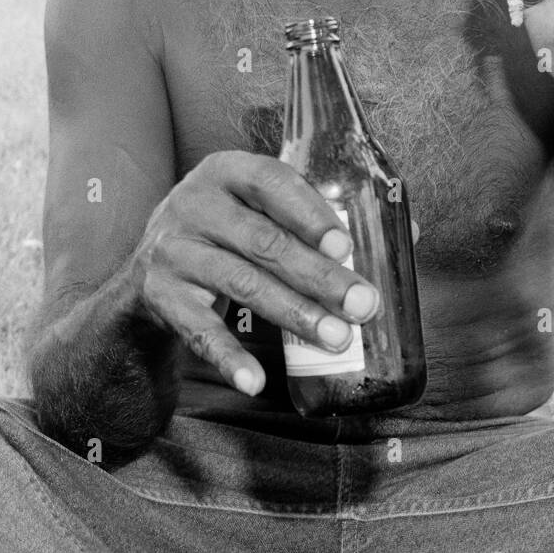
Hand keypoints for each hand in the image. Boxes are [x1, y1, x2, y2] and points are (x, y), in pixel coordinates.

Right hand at [130, 151, 379, 395]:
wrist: (145, 271)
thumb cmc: (227, 233)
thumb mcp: (259, 211)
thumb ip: (320, 217)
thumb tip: (408, 233)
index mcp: (225, 170)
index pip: (271, 180)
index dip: (309, 211)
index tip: (346, 244)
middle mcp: (193, 203)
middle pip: (264, 241)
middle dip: (319, 276)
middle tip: (362, 305)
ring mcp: (172, 249)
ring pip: (241, 284)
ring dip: (293, 316)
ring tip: (335, 340)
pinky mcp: (158, 294)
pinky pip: (199, 331)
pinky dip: (230, 359)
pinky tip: (257, 382)